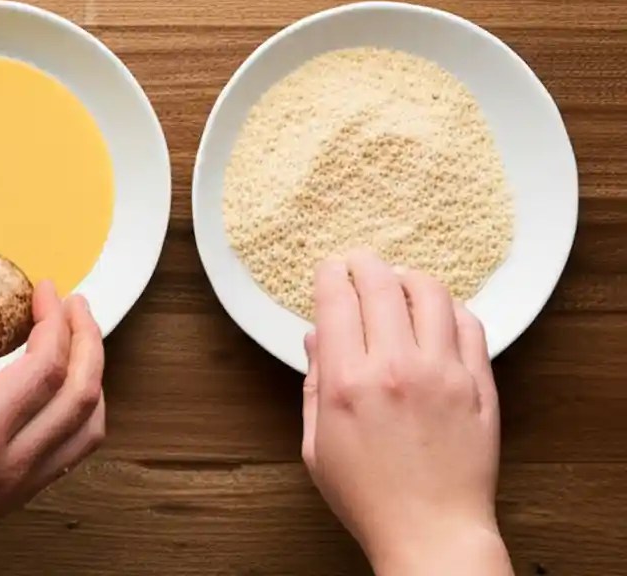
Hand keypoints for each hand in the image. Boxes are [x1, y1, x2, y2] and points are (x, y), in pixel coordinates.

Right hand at [0, 282, 105, 575]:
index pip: (44, 367)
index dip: (54, 320)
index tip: (45, 291)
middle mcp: (9, 463)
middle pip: (81, 392)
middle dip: (86, 338)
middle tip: (74, 304)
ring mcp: (20, 484)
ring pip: (89, 426)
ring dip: (93, 376)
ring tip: (78, 342)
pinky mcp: (20, 495)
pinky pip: (74, 450)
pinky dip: (82, 412)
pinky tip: (65, 388)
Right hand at [302, 251, 511, 575]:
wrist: (430, 531)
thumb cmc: (368, 497)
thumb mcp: (316, 444)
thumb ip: (314, 384)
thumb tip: (316, 337)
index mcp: (348, 384)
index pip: (337, 301)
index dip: (330, 274)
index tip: (329, 269)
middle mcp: (396, 369)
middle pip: (381, 284)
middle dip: (365, 263)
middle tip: (359, 261)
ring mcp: (443, 374)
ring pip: (431, 293)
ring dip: (410, 277)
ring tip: (401, 281)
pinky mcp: (478, 386)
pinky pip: (470, 324)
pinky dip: (451, 308)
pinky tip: (438, 313)